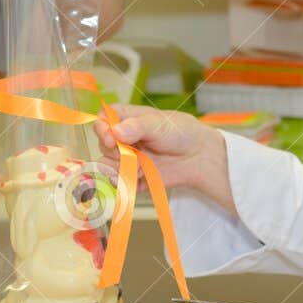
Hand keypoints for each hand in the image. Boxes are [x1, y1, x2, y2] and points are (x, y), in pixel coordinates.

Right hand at [92, 104, 234, 214]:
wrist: (200, 157)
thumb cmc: (182, 132)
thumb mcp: (160, 124)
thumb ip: (137, 127)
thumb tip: (116, 132)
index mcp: (128, 119)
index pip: (103, 120)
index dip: (102, 129)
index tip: (111, 139)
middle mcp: (124, 139)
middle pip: (103, 145)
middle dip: (115, 153)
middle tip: (133, 154)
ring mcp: (127, 158)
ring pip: (106, 166)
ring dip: (119, 169)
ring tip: (140, 167)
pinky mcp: (133, 177)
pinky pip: (119, 183)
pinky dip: (125, 182)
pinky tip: (139, 177)